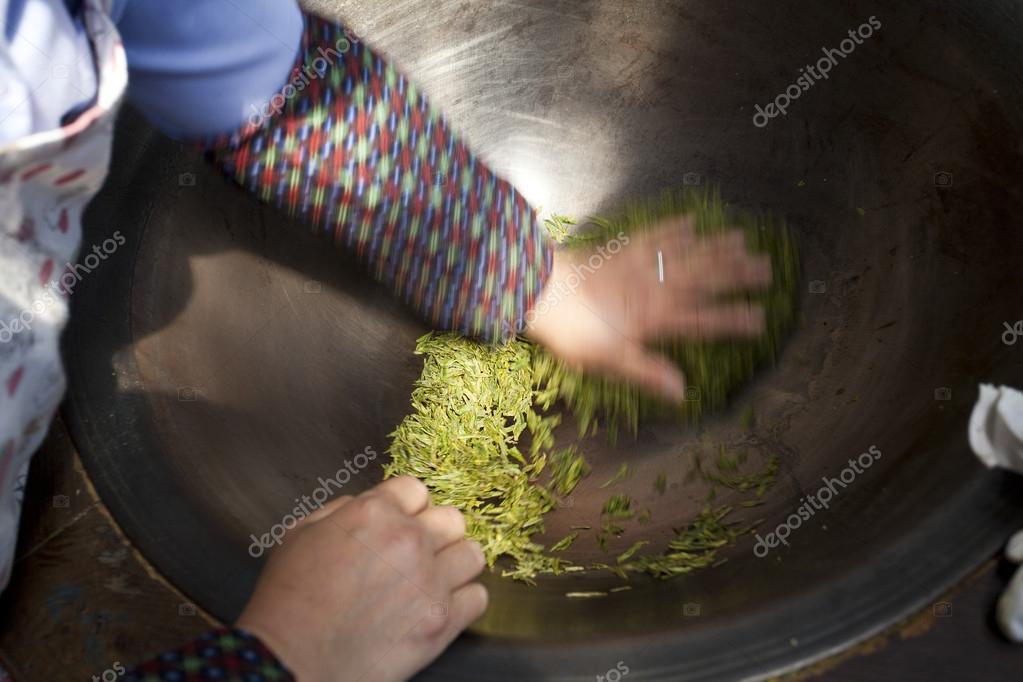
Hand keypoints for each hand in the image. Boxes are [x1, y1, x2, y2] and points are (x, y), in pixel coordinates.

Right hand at [237, 476, 487, 681]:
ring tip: (434, 581)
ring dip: (454, 565)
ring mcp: (430, 581)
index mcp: (373, 513)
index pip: (416, 490)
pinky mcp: (442, 621)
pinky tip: (441, 607)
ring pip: (472, 555)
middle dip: (436, 534)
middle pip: (452, 519)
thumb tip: (367, 505)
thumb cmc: (287, 601)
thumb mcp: (299, 535)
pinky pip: (479, 597)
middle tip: (418, 554)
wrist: (291, 662)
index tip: (402, 524)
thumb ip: (341, 511)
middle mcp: (408, 540)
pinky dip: (464, 602)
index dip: (407, 508)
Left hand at [525, 216, 771, 399]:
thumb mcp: (608, 360)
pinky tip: (690, 221)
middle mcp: (654, 289)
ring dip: (715, 248)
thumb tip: (682, 392)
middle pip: (703, 281)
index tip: (762, 319)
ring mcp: (638, 265)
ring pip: (686, 255)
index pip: (703, 321)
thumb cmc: (571, 330)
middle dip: (737, 276)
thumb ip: (647, 372)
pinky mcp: (620, 249)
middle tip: (769, 268)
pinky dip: (672, 228)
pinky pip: (653, 236)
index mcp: (654, 319)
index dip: (732, 320)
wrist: (538, 288)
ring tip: (743, 240)